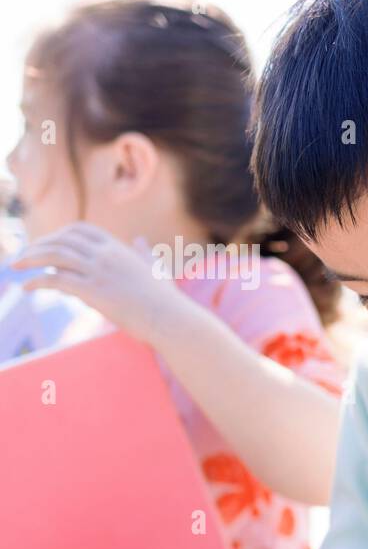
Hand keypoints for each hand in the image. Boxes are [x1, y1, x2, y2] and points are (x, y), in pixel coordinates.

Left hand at [10, 221, 189, 347]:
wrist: (171, 319)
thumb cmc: (166, 299)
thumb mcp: (155, 268)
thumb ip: (144, 253)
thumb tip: (141, 240)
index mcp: (118, 248)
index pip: (79, 230)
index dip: (58, 234)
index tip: (46, 245)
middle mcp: (106, 255)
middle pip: (62, 239)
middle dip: (38, 245)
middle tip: (22, 256)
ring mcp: (98, 271)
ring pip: (53, 255)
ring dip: (29, 258)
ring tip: (15, 266)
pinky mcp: (93, 290)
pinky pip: (55, 279)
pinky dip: (36, 281)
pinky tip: (27, 288)